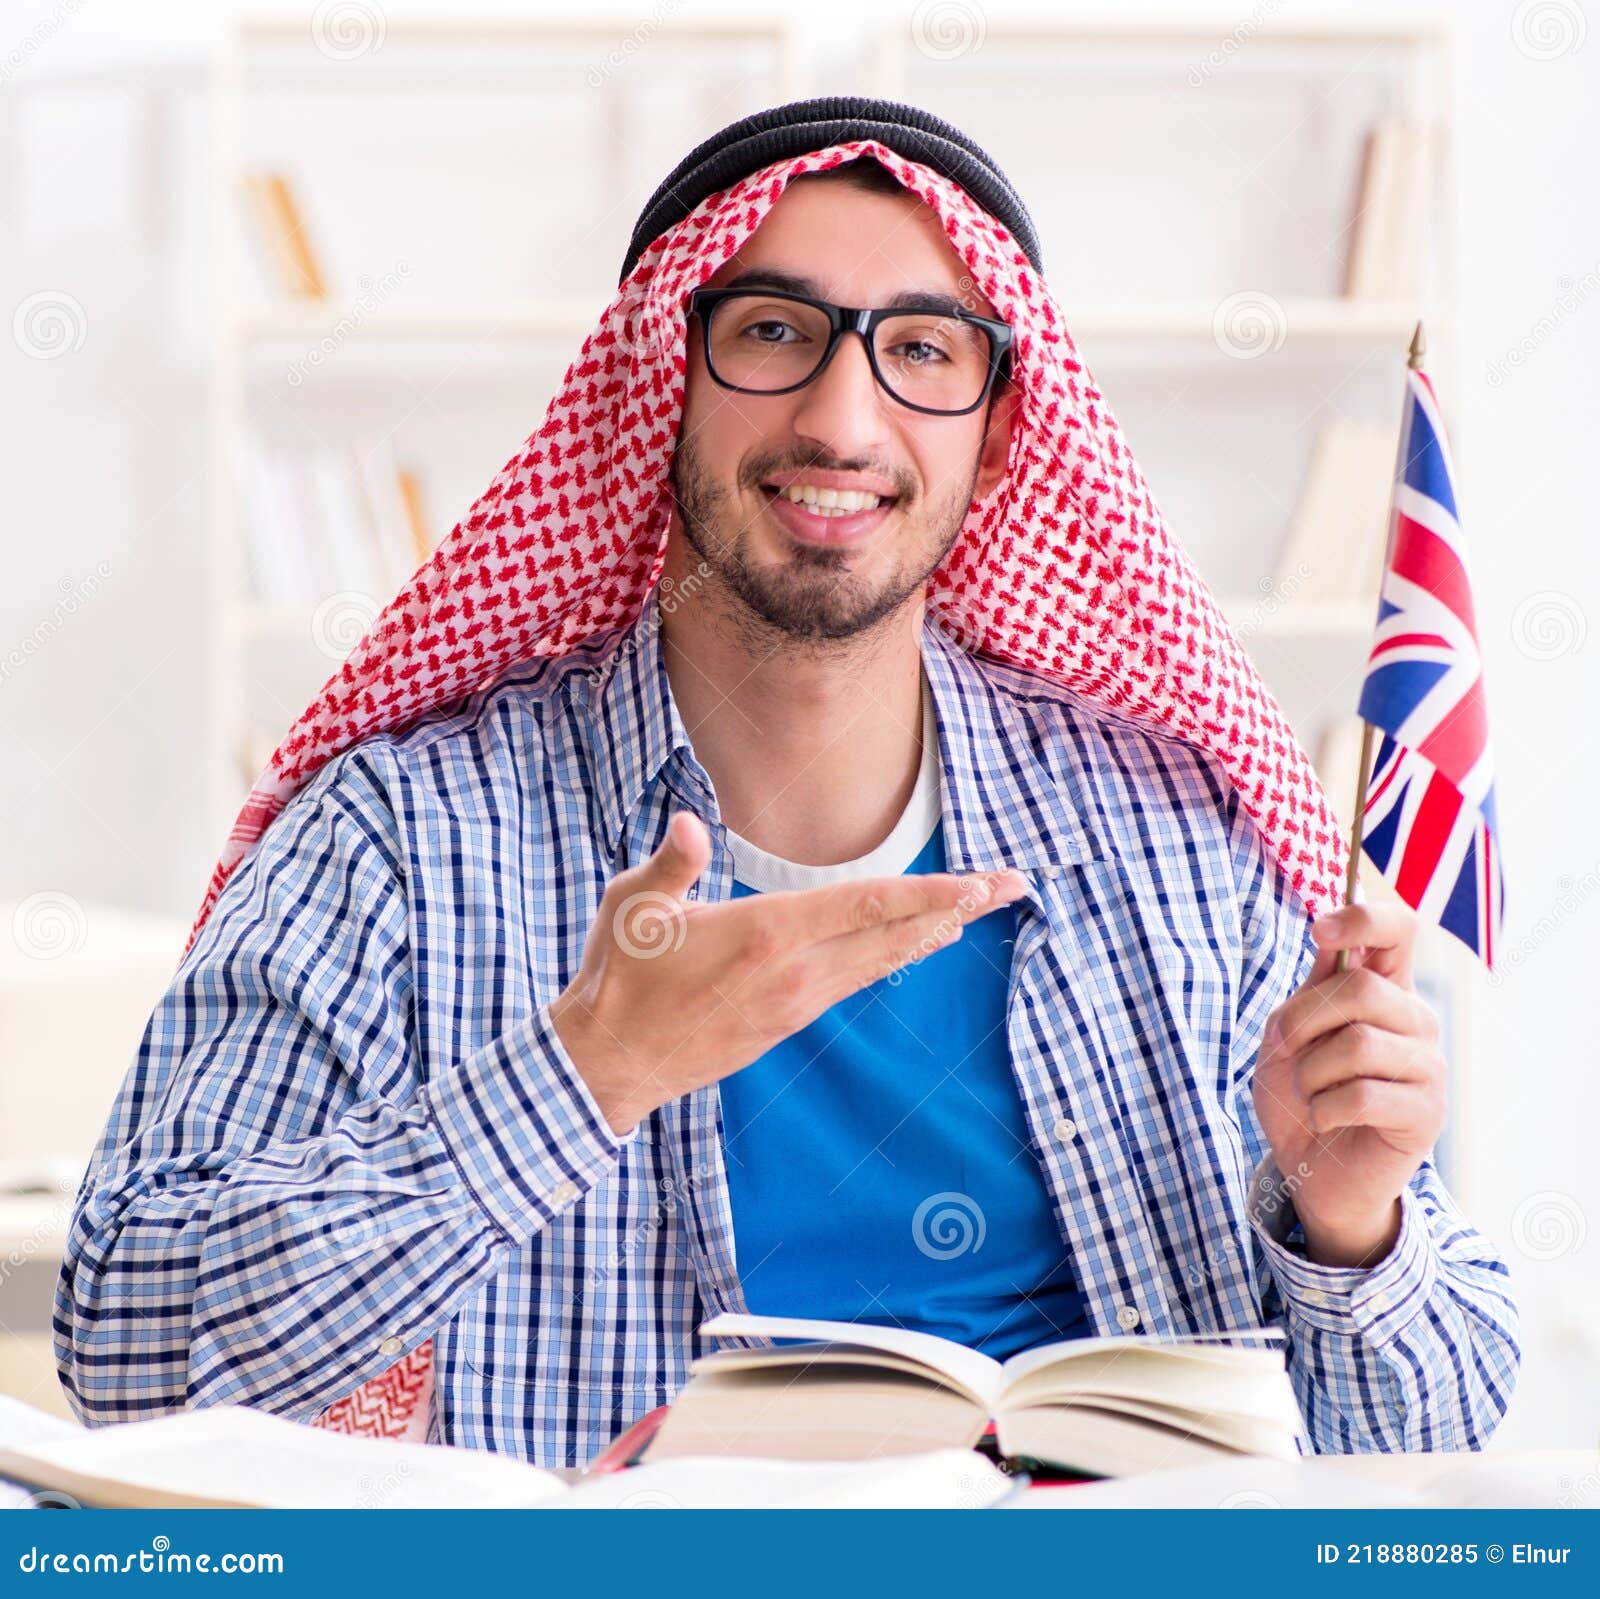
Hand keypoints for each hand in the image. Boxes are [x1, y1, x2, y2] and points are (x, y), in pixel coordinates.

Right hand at [550, 811, 1027, 1134]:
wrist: (609, 1065)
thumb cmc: (619, 977)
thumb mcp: (633, 910)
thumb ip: (671, 864)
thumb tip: (689, 823)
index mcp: (766, 933)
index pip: (864, 906)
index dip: (925, 892)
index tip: (975, 882)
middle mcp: (795, 971)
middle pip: (894, 934)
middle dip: (957, 908)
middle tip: (1013, 886)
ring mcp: (796, 1003)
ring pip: (881, 961)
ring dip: (933, 932)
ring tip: (977, 910)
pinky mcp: (787, 1022)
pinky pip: (856, 981)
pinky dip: (894, 958)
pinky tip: (914, 946)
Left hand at [1251, 901, 1445, 1267]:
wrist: (1309, 1169)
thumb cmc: (1299, 1094)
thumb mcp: (1290, 1033)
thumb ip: (1314, 987)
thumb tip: (1331, 932)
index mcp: (1384, 990)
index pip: (1400, 930)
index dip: (1364, 917)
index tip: (1319, 930)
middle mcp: (1415, 1021)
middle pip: (1363, 988)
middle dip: (1304, 1019)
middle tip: (1287, 1050)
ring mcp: (1428, 1068)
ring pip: (1358, 1044)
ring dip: (1310, 1073)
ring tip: (1310, 1093)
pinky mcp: (1427, 1114)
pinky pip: (1364, 1096)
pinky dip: (1325, 1110)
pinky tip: (1326, 1120)